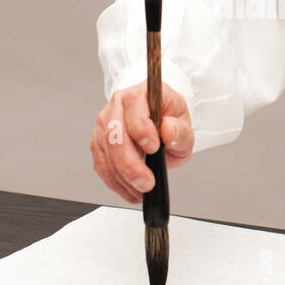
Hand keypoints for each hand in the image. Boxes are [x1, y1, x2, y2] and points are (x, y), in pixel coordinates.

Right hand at [91, 82, 193, 203]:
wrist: (160, 124)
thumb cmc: (170, 121)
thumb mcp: (185, 126)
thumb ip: (181, 130)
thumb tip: (169, 130)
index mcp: (140, 93)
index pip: (132, 105)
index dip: (141, 129)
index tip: (154, 148)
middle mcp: (118, 105)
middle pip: (114, 134)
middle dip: (129, 164)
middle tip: (147, 182)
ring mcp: (105, 124)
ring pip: (106, 152)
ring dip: (123, 177)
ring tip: (142, 190)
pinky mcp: (99, 142)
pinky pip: (101, 165)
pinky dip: (115, 182)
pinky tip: (130, 190)